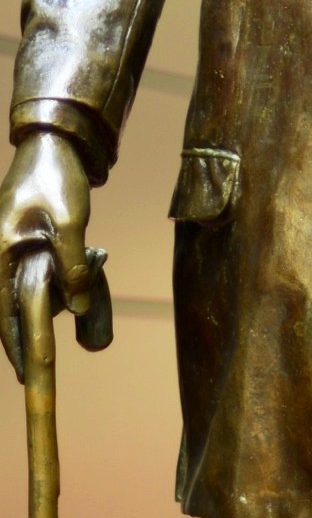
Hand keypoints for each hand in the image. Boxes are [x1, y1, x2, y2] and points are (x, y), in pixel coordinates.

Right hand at [0, 130, 93, 379]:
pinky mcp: (30, 245)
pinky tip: (94, 254)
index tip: (26, 376)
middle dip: (39, 329)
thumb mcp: (70, 220)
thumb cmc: (58, 178)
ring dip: (67, 289)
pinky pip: (47, 273)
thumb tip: (77, 306)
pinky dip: (71, 273)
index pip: (4, 312)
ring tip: (96, 258)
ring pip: (39, 290)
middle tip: (50, 365)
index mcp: (2, 252)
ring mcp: (15, 251)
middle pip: (19, 308)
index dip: (16, 345)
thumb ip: (72, 264)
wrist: (55, 142)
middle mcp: (3, 256)